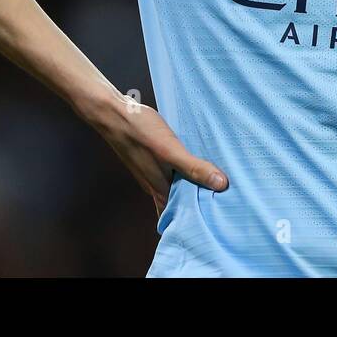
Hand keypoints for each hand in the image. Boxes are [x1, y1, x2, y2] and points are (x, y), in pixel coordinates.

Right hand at [85, 91, 228, 218]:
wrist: (114, 115)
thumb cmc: (140, 132)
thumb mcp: (172, 151)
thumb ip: (194, 168)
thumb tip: (221, 185)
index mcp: (160, 189)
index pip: (178, 217)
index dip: (195, 222)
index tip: (216, 220)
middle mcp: (155, 186)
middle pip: (178, 204)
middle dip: (198, 206)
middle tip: (222, 204)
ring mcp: (152, 173)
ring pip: (176, 188)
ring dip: (192, 188)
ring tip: (215, 186)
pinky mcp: (152, 160)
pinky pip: (172, 173)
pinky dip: (185, 173)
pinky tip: (195, 163)